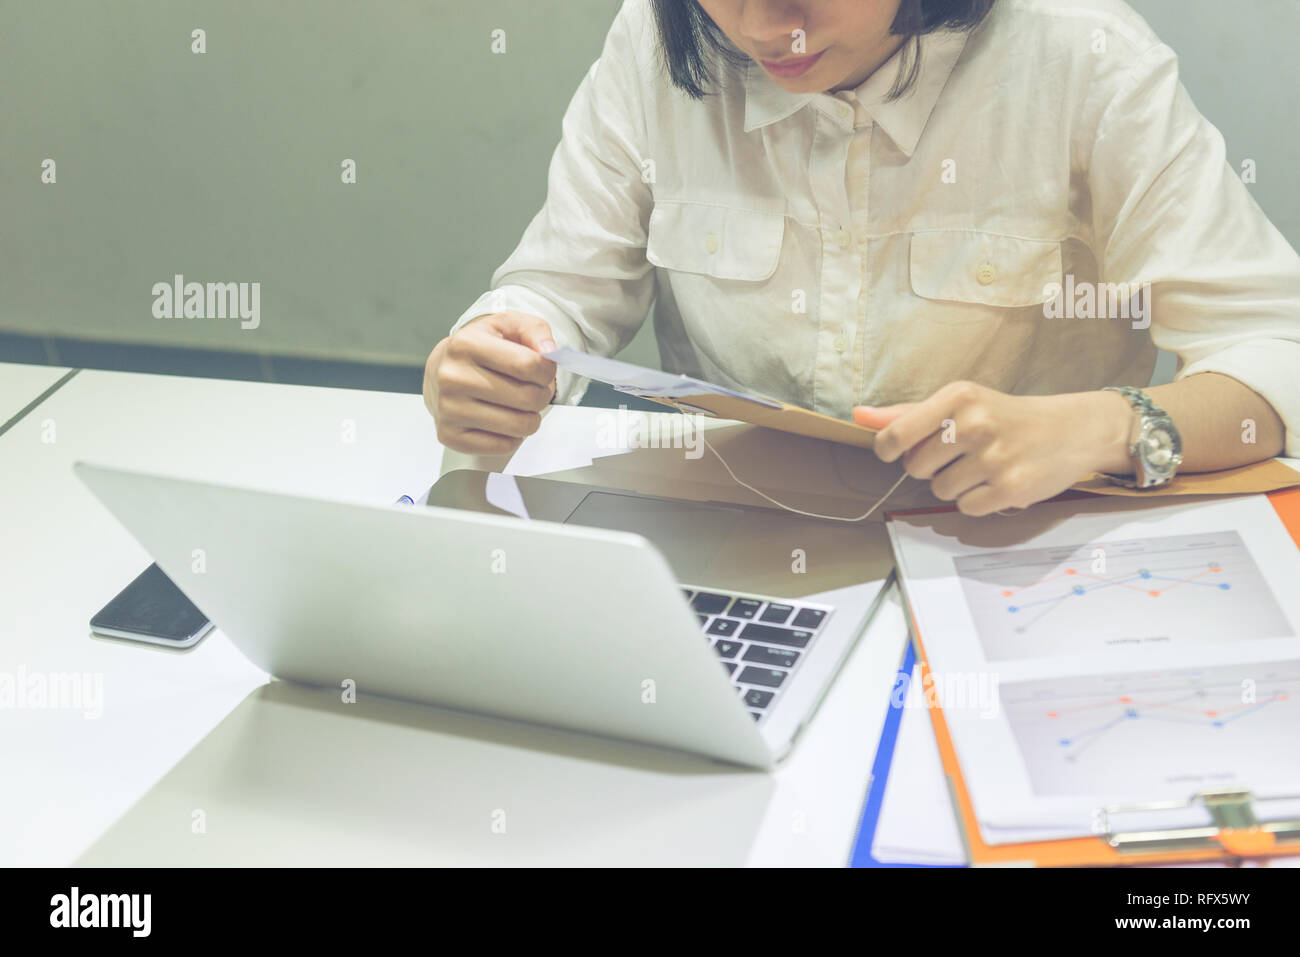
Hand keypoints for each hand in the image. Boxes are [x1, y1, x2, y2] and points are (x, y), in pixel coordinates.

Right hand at [424, 311, 558, 454]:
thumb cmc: (480, 348)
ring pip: (519, 426)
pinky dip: (512, 437)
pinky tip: (503, 421)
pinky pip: (503, 447)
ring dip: (530, 418)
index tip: (543, 371)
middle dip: (541, 395)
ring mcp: (448, 409)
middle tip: (533, 389)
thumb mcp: (506, 326)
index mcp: (466, 344)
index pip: (529, 365)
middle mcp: (452, 377)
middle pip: (528, 398)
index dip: (547, 371)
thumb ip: (534, 330)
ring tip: (520, 405)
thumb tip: (550, 353)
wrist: (440, 370)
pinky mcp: (449, 435)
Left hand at [853, 381, 1133, 515]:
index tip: (898, 452)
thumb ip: (907, 413)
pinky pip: (966, 508)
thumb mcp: (960, 404)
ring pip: (940, 490)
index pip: (894, 437)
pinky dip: (977, 501)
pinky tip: (997, 482)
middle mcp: (975, 423)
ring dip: (955, 485)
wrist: (1071, 429)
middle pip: (915, 468)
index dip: (889, 451)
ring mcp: (994, 457)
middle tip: (960, 455)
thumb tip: (859, 416)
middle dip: (931, 467)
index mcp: (957, 397)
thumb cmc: (1005, 416)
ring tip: (982, 466)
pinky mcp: (1011, 487)